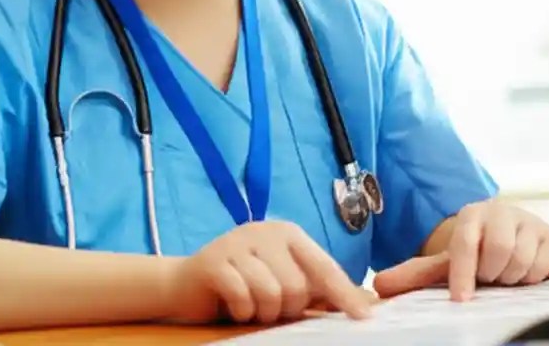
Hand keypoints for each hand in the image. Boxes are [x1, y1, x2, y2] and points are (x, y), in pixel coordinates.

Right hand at [168, 221, 374, 324]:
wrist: (184, 284)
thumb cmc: (242, 284)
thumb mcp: (282, 282)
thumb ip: (318, 290)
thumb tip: (364, 303)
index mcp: (289, 234)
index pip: (325, 267)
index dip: (344, 294)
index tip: (363, 318)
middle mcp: (265, 231)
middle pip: (297, 287)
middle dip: (286, 309)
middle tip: (269, 307)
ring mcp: (237, 242)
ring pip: (270, 293)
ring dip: (261, 313)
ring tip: (251, 306)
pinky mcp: (213, 260)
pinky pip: (242, 296)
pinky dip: (240, 311)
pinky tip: (233, 306)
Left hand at [372, 200, 548, 300]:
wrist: (506, 238)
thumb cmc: (475, 252)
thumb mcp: (446, 262)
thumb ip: (416, 273)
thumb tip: (380, 285)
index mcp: (472, 214)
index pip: (466, 243)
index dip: (463, 274)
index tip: (461, 299)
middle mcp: (501, 211)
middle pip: (500, 251)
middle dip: (492, 273)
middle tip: (487, 277)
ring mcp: (528, 221)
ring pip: (522, 260)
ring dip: (510, 277)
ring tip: (503, 274)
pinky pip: (543, 266)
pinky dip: (531, 278)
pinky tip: (521, 273)